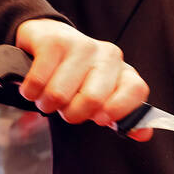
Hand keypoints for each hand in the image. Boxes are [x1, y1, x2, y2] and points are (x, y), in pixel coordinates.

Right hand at [14, 20, 152, 140]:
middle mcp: (108, 56)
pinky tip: (34, 86)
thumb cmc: (78, 76)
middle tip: (65, 107)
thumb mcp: (103, 97)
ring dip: (46, 103)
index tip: (100, 119)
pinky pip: (38, 82)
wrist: (49, 39)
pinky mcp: (54, 41)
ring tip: (48, 95)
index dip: (118, 109)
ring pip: (59, 95)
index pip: (136, 91)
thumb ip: (122, 118)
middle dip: (71, 113)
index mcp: (124, 72)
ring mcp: (81, 45)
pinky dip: (31, 91)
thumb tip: (143, 134)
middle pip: (92, 100)